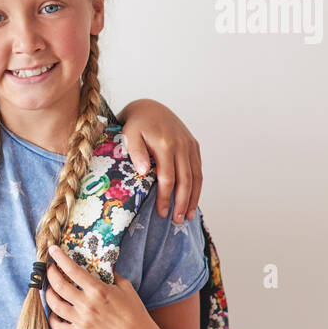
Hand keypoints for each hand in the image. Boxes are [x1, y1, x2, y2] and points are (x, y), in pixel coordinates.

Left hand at [42, 245, 153, 328]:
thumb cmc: (134, 312)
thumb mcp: (126, 287)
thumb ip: (112, 275)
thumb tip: (100, 265)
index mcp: (98, 290)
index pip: (73, 270)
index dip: (59, 258)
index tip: (52, 250)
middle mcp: (87, 304)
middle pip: (58, 286)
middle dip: (50, 274)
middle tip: (49, 269)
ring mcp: (82, 320)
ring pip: (54, 305)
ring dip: (48, 294)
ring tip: (50, 289)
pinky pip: (58, 326)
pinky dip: (52, 318)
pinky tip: (54, 312)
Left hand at [116, 99, 201, 222]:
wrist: (149, 108)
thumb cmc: (135, 124)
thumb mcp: (129, 134)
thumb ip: (135, 152)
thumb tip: (143, 171)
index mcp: (165, 144)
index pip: (167, 178)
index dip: (165, 197)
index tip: (162, 213)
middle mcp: (182, 145)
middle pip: (186, 180)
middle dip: (182, 203)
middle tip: (178, 220)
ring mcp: (190, 146)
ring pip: (196, 177)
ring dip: (193, 198)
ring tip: (188, 216)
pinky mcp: (194, 146)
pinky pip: (198, 169)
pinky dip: (197, 186)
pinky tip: (193, 199)